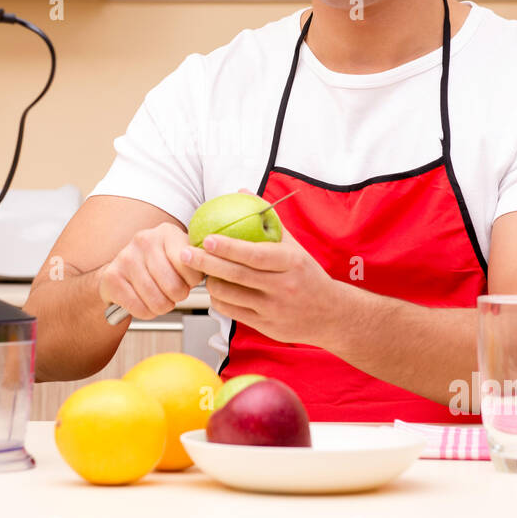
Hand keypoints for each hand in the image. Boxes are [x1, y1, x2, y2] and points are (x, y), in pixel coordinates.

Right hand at [98, 222, 202, 319]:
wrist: (118, 273)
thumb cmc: (154, 266)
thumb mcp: (177, 255)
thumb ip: (197, 259)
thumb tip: (217, 267)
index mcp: (166, 233)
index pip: (191, 266)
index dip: (192, 282)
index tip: (186, 280)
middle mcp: (145, 240)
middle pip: (174, 287)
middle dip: (177, 297)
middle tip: (172, 293)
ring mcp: (126, 258)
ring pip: (157, 300)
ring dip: (162, 306)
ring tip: (159, 297)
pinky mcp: (112, 277)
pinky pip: (139, 308)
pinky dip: (146, 312)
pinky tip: (144, 302)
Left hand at [179, 191, 337, 344]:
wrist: (330, 314)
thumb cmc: (308, 275)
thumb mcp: (294, 246)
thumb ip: (268, 220)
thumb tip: (243, 192)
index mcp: (291, 263)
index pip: (255, 254)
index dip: (228, 247)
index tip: (207, 239)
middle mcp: (282, 286)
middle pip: (237, 275)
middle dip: (207, 264)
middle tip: (186, 253)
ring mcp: (273, 309)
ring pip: (230, 295)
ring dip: (211, 282)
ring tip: (202, 270)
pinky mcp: (265, 326)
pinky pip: (232, 311)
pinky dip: (219, 299)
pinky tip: (216, 289)